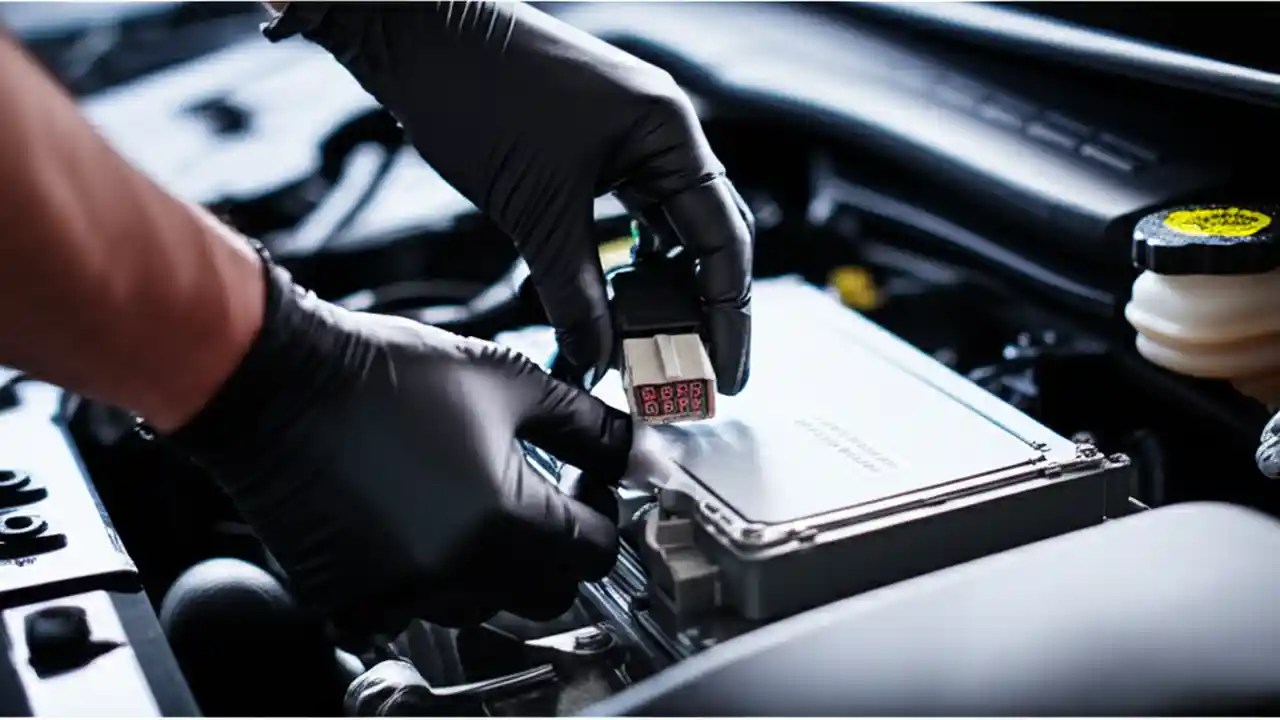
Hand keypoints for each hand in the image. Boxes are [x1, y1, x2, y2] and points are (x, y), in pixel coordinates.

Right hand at [165, 256, 631, 640]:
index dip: (602, 513)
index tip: (587, 486)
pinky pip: (411, 614)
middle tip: (541, 500)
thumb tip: (639, 449)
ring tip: (470, 505)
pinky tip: (415, 526)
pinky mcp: (348, 600)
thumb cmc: (386, 373)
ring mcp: (398, 593)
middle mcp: (454, 571)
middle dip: (559, 549)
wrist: (279, 382)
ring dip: (493, 567)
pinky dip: (425, 581)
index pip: (597, 551)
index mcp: (504, 519)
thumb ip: (587, 425)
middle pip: (549, 593)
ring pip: (482, 608)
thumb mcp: (508, 381)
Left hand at [265, 1, 753, 392]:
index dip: (728, 313)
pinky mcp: (598, 145)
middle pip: (708, 235)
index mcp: (668, 133)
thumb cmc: (477, 93)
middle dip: (705, 307)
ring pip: (669, 228)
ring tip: (659, 346)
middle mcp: (663, 131)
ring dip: (665, 287)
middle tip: (698, 373)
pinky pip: (632, 212)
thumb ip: (573, 292)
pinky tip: (623, 299)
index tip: (725, 373)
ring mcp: (633, 136)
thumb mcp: (534, 209)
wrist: (417, 39)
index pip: (722, 238)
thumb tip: (596, 361)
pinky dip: (629, 260)